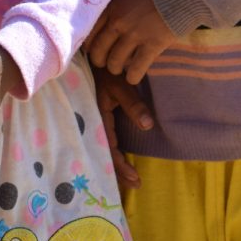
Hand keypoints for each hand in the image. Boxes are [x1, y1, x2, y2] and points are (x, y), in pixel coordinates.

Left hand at [86, 0, 177, 84]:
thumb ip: (111, 5)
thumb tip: (97, 18)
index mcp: (111, 8)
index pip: (90, 34)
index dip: (89, 46)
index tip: (92, 50)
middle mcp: (118, 22)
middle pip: (99, 51)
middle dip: (100, 61)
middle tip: (104, 62)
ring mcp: (135, 35)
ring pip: (115, 63)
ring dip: (115, 68)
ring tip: (119, 68)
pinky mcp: (152, 46)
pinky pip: (136, 69)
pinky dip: (132, 77)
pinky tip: (133, 76)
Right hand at [91, 66, 152, 188]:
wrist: (92, 56)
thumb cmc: (106, 70)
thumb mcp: (121, 86)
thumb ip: (133, 104)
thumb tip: (148, 126)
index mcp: (98, 118)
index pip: (110, 149)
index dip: (121, 166)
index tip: (136, 179)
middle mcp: (94, 123)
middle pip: (104, 153)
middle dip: (119, 171)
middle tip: (136, 184)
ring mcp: (94, 120)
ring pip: (103, 147)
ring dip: (115, 163)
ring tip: (129, 177)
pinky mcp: (97, 115)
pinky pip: (103, 138)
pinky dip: (111, 150)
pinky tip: (117, 154)